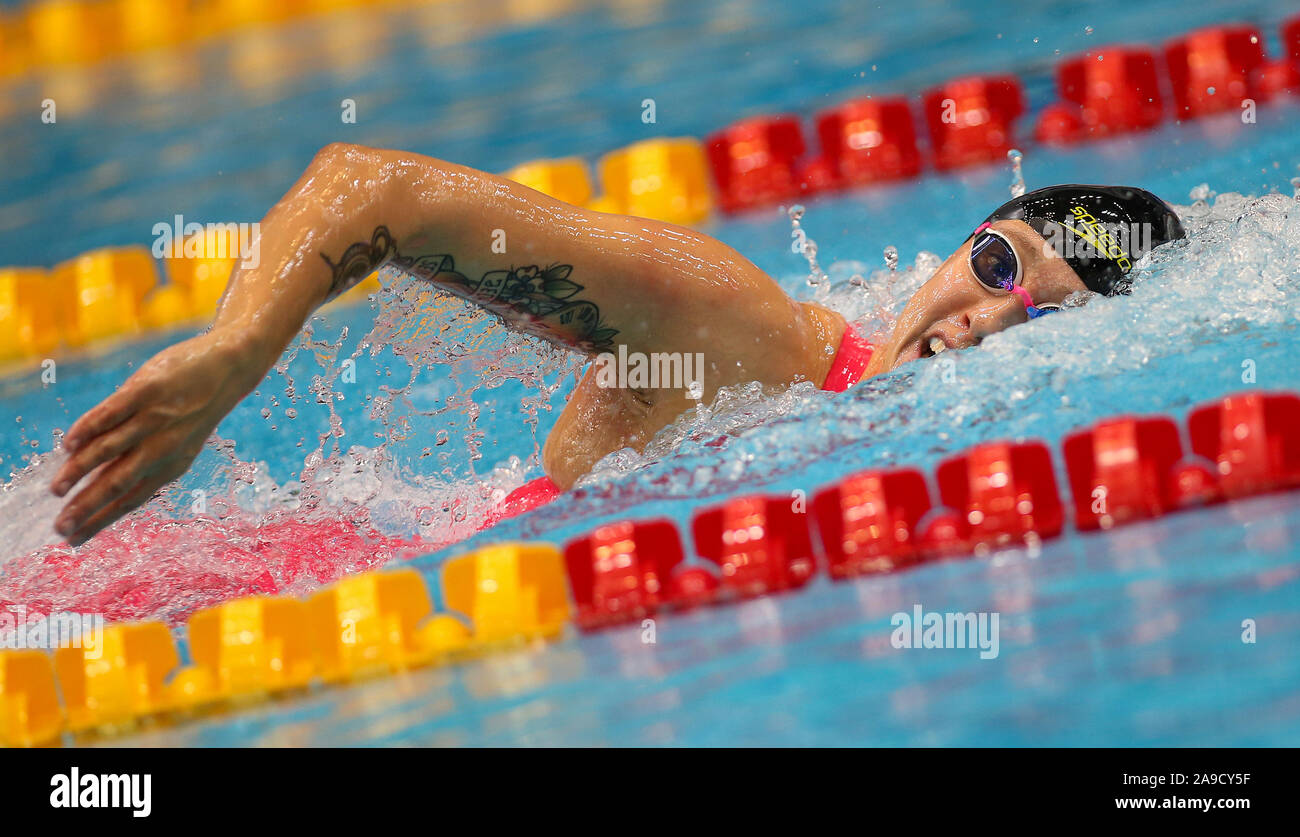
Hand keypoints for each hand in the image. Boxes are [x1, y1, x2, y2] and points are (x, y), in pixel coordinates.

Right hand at [51, 331, 264, 545]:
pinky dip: (89, 428)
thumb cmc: (194, 408)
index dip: (100, 520)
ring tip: (56, 489)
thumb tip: (94, 479)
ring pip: (110, 450)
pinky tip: (68, 444)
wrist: (229, 367)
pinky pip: (112, 412)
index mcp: (171, 465)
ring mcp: (155, 418)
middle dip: (86, 508)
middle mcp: (163, 446)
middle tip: (59, 528)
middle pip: (118, 483)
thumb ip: (141, 459)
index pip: (130, 500)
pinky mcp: (147, 389)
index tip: (73, 540)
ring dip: (80, 471)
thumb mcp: (178, 442)